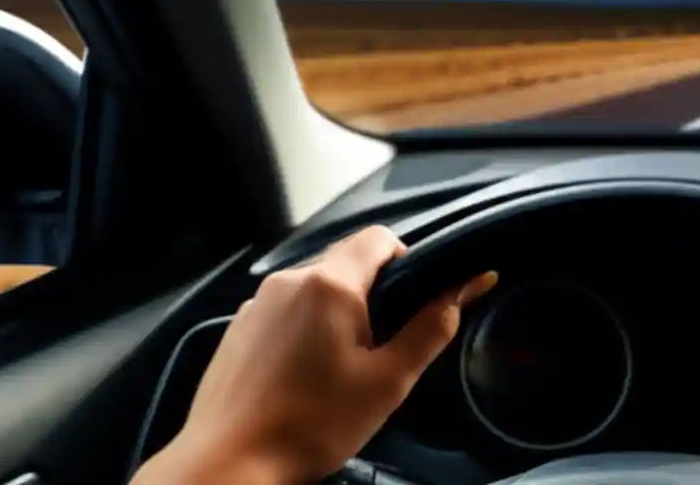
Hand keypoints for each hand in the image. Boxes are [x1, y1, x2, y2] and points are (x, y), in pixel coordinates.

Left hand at [133, 226, 496, 483]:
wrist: (229, 464)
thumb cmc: (315, 422)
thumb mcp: (388, 381)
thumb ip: (431, 328)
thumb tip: (470, 282)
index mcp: (328, 284)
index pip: (380, 238)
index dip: (407, 261)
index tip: (413, 307)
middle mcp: (288, 280)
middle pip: (347, 262)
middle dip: (373, 293)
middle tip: (382, 348)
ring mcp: (256, 303)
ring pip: (315, 288)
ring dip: (337, 312)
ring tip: (341, 367)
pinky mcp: (238, 328)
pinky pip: (286, 310)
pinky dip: (305, 328)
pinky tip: (303, 375)